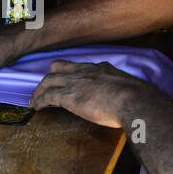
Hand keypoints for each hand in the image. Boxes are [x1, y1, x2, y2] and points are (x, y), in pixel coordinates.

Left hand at [28, 60, 142, 128]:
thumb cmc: (137, 99)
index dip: (70, 73)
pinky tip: (36, 107)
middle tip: (45, 88)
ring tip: (35, 100)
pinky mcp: (68, 95)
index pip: (80, 67)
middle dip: (50, 78)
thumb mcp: (130, 88)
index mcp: (101, 69)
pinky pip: (47, 96)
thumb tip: (131, 99)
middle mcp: (85, 71)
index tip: (67, 80)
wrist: (133, 100)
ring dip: (40, 90)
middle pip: (58, 68)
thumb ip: (123, 91)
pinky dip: (39, 100)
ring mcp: (75, 82)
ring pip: (49, 81)